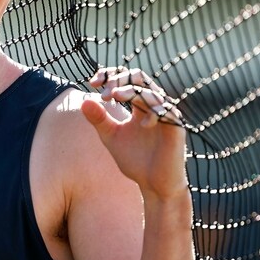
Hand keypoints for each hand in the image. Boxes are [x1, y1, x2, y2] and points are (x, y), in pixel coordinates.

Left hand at [81, 67, 188, 199]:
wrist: (153, 184)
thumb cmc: (135, 160)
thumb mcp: (111, 137)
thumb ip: (99, 120)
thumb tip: (83, 101)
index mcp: (138, 104)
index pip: (125, 79)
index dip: (110, 75)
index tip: (92, 83)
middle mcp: (153, 104)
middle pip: (139, 77)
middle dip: (120, 80)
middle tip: (105, 93)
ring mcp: (166, 114)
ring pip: (151, 92)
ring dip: (132, 91)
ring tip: (115, 97)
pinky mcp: (176, 127)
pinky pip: (167, 112)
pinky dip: (154, 113)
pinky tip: (142, 125)